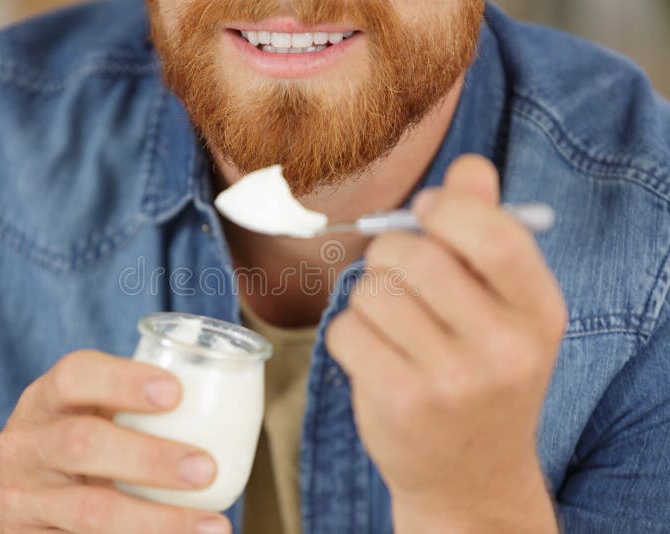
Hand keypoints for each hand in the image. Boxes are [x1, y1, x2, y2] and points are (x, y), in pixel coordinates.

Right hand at [0, 350, 230, 533]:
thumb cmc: (65, 448)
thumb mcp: (79, 415)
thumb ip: (128, 407)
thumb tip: (227, 409)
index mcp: (47, 398)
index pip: (77, 376)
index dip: (125, 381)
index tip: (176, 393)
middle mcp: (26, 444)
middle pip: (84, 444)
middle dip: (151, 458)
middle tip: (206, 469)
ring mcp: (20, 498)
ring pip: (88, 510)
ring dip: (157, 521)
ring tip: (212, 526)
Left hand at [325, 155, 566, 531]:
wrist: (469, 474)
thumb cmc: (483, 372)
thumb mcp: (506, 309)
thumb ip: (488, 231)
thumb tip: (467, 165)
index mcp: (538, 311)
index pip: (494, 232)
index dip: (446, 208)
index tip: (427, 213)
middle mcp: (503, 347)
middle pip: (415, 255)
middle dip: (391, 251)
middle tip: (397, 271)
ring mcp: (450, 381)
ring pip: (372, 291)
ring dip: (368, 295)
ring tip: (390, 321)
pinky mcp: (398, 402)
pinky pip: (345, 330)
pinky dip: (348, 332)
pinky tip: (374, 353)